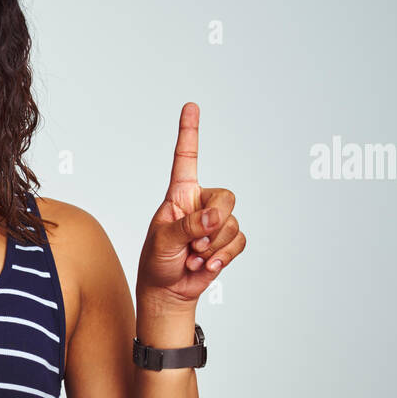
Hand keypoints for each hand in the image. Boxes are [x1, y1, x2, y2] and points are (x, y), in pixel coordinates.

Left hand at [135, 102, 245, 308]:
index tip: (191, 106)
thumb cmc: (157, 261)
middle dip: (214, 222)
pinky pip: (239, 241)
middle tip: (194, 242)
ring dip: (214, 246)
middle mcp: (200, 204)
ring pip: (233, 223)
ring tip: (193, 256)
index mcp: (179, 195)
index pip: (186, 159)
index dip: (189, 132)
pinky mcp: (227, 242)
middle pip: (226, 197)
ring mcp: (215, 223)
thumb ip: (188, 226)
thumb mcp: (163, 240)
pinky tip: (206, 265)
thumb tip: (214, 217)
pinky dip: (224, 256)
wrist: (168, 291)